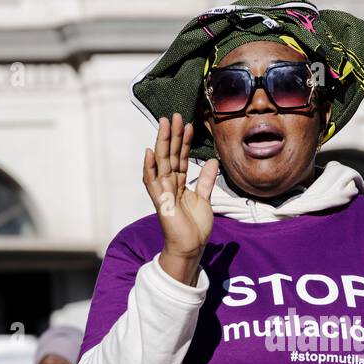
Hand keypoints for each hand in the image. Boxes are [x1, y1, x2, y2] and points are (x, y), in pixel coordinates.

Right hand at [144, 114, 218, 285]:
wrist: (191, 248)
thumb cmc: (195, 227)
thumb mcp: (205, 199)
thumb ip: (207, 181)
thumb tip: (213, 162)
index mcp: (179, 184)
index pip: (182, 157)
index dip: (185, 142)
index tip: (190, 124)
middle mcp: (169, 185)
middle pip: (171, 155)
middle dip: (174, 135)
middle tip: (176, 115)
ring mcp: (162, 192)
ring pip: (162, 162)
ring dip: (163, 143)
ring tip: (165, 124)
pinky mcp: (159, 201)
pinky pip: (152, 182)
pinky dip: (150, 167)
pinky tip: (149, 152)